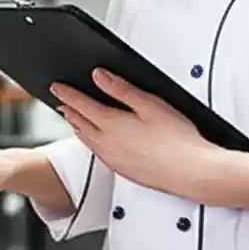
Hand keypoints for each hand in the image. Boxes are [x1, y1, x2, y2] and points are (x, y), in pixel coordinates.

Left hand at [53, 68, 219, 201]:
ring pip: (87, 140)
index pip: (81, 105)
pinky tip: (98, 144)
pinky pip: (98, 154)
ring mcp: (114, 160)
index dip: (67, 93)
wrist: (191, 173)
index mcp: (111, 124)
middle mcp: (107, 144)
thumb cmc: (177, 140)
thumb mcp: (150, 104)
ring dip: (78, 127)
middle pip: (80, 123)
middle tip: (61, 102)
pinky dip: (91, 143)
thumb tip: (100, 76)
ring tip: (74, 120)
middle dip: (69, 110)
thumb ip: (121, 89)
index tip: (57, 87)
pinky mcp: (124, 171)